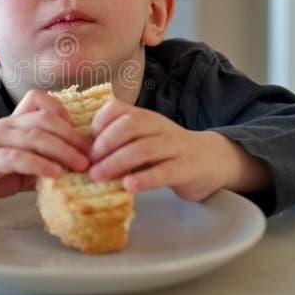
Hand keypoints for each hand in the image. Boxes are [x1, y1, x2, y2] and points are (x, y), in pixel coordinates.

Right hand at [0, 89, 90, 204]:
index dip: (68, 119)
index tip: (86, 141)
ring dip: (63, 150)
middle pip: (48, 121)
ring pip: (36, 136)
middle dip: (74, 138)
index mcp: (15, 123)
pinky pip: (17, 157)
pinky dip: (39, 164)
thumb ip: (38, 164)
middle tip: (94, 156)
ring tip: (81, 165)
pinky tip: (54, 174)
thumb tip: (69, 174)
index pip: (45, 106)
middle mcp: (7, 125)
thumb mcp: (14, 166)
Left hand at [87, 100, 253, 201]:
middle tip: (89, 165)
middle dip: (104, 145)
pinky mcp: (187, 168)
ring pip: (144, 148)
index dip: (98, 124)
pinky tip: (128, 185)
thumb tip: (83, 155)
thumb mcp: (142, 141)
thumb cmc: (167, 153)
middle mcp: (158, 127)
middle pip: (129, 126)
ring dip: (117, 162)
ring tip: (99, 177)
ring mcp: (175, 146)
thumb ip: (118, 144)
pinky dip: (145, 178)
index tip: (85, 144)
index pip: (116, 109)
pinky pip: (165, 171)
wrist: (212, 160)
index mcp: (144, 117)